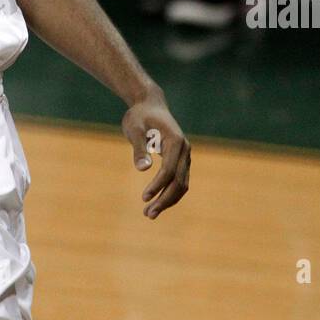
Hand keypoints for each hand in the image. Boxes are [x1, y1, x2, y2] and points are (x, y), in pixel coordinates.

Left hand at [122, 90, 190, 217]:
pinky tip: (156, 202)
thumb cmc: (139, 116)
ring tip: (149, 213)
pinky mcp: (181, 160)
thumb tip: (143, 169)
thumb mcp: (134, 128)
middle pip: (179, 181)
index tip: (143, 197)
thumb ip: (139, 148)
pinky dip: (169, 193)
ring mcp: (185, 155)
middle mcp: (185, 149)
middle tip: (148, 214)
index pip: (169, 170)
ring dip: (168, 200)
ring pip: (181, 184)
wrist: (149, 105)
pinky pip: (178, 180)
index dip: (157, 185)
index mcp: (175, 141)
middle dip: (164, 199)